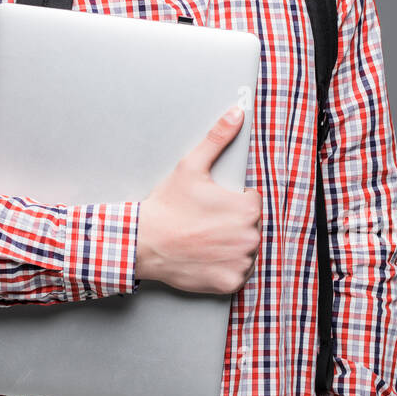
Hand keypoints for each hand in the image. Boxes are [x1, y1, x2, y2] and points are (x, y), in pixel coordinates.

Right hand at [134, 106, 261, 293]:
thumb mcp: (191, 167)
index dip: (232, 201)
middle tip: (205, 222)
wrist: (144, 243)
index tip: (212, 204)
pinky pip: (237, 273)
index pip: (252, 202)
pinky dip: (225, 268)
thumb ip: (218, 138)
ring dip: (231, 246)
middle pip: (250, 226)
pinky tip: (206, 256)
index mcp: (247, 208)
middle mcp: (250, 236)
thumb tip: (237, 113)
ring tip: (204, 239)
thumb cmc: (168, 206)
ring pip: (245, 250)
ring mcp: (241, 262)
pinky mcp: (230, 282)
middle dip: (232, 223)